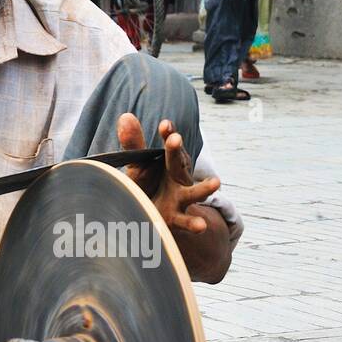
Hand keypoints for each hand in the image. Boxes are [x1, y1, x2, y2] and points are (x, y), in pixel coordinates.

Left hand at [116, 114, 219, 236]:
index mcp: (168, 162)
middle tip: (175, 138)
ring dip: (204, 188)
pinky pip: (186, 222)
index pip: (169, 145)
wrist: (155, 215)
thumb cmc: (148, 185)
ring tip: (216, 182)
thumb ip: (134, 145)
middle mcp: (178, 177)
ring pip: (194, 193)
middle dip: (177, 151)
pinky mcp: (177, 218)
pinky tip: (201, 226)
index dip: (168, 134)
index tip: (164, 124)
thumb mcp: (140, 166)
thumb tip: (125, 115)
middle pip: (177, 163)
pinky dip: (193, 224)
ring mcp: (181, 198)